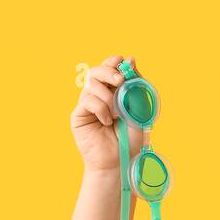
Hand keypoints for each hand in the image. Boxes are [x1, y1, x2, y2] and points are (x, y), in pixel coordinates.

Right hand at [70, 55, 143, 172]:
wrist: (122, 160)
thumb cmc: (132, 136)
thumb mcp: (140, 106)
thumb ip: (135, 84)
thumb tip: (131, 59)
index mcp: (116, 90)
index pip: (111, 66)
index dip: (115, 62)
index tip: (125, 65)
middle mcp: (100, 95)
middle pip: (97, 70)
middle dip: (109, 71)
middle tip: (120, 81)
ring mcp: (88, 104)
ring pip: (90, 84)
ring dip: (107, 96)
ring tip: (116, 113)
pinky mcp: (79, 115)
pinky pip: (87, 101)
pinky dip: (101, 109)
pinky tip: (107, 122)